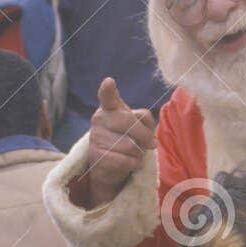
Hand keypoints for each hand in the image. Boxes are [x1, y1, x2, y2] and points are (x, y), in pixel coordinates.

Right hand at [84, 77, 154, 205]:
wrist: (109, 164)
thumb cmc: (127, 137)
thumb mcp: (139, 124)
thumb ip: (145, 121)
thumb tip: (150, 140)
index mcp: (109, 107)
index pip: (107, 96)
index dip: (108, 90)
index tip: (109, 82)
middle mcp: (99, 119)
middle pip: (129, 122)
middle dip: (144, 136)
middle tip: (149, 144)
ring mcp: (95, 137)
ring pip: (130, 145)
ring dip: (138, 153)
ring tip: (133, 153)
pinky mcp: (96, 155)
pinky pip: (125, 160)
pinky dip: (133, 164)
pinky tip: (129, 162)